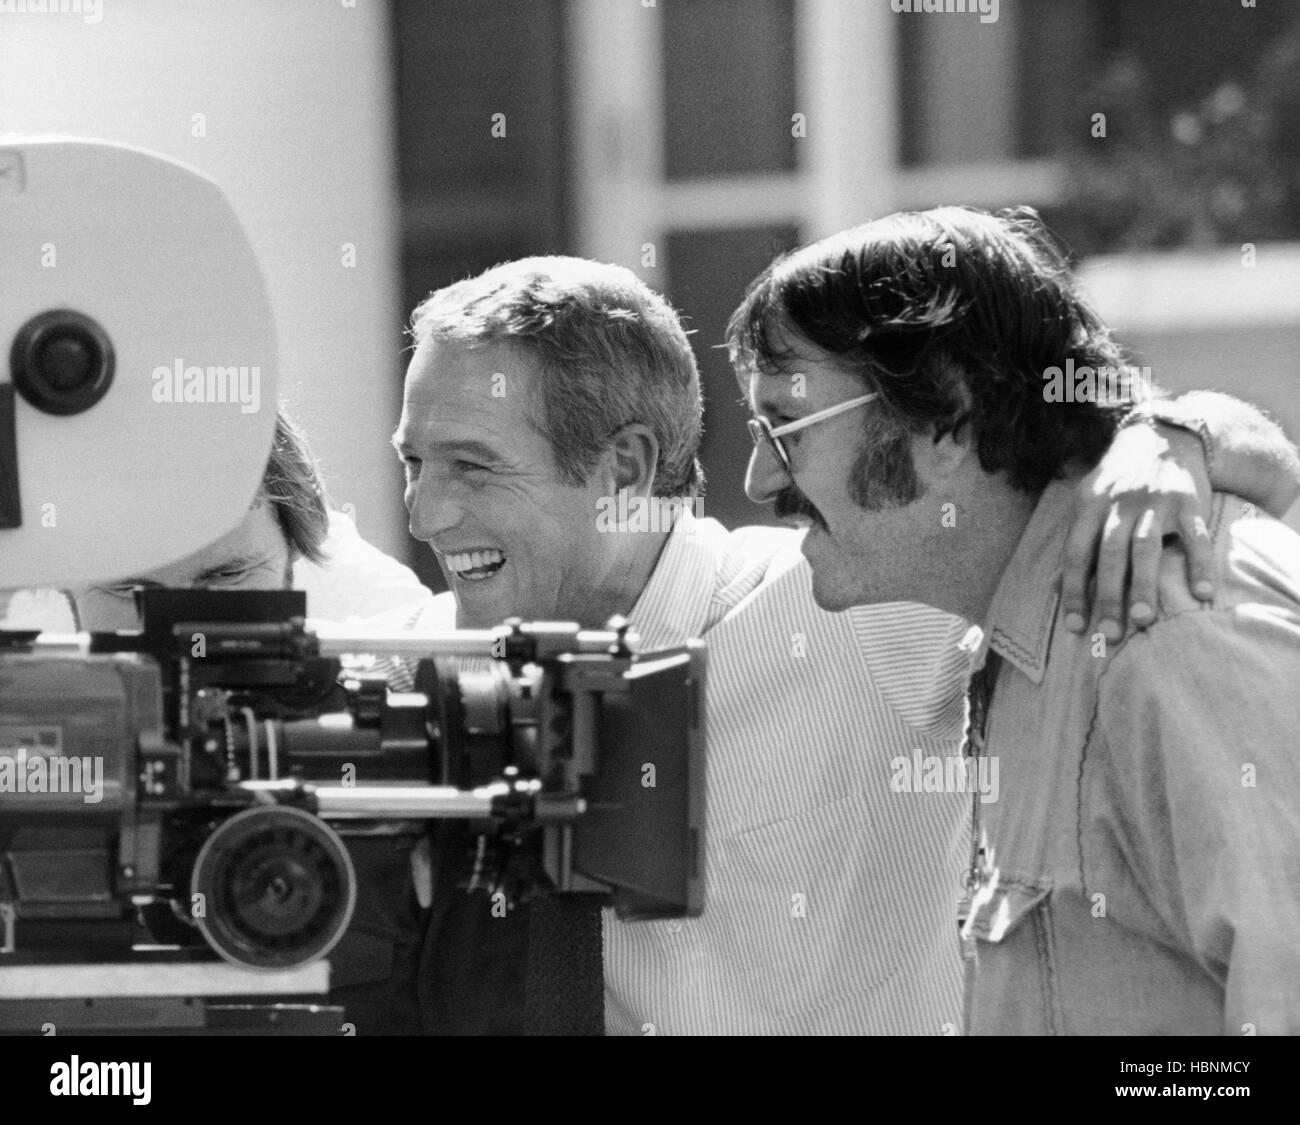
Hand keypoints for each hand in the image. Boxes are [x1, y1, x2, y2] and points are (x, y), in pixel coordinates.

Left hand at [1061, 422, 1215, 641]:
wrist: (1160, 438)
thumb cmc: (1117, 484)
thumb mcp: (1088, 505)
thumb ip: (1076, 544)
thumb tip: (1054, 589)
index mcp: (1089, 507)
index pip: (1077, 554)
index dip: (1074, 591)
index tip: (1075, 627)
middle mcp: (1120, 504)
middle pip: (1111, 553)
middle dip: (1109, 595)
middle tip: (1111, 633)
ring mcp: (1156, 502)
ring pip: (1147, 546)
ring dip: (1145, 584)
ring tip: (1144, 620)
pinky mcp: (1189, 501)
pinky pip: (1196, 537)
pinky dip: (1200, 565)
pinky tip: (1203, 594)